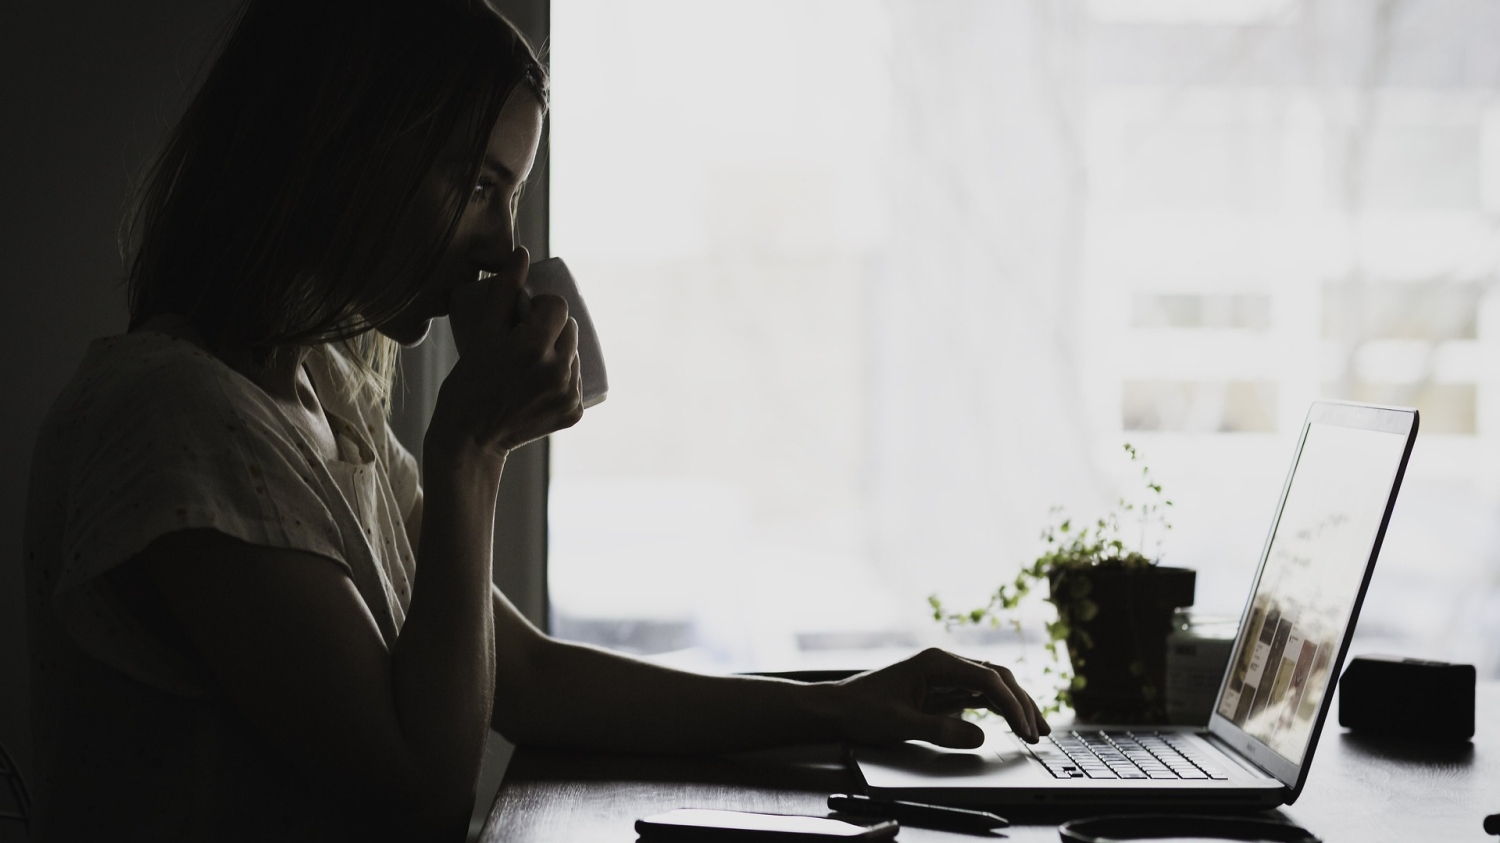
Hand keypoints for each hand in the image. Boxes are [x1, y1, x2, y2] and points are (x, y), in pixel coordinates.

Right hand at [428, 248, 582, 460]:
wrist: (470, 439)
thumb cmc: (467, 383)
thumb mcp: (482, 334)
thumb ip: (503, 292)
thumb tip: (522, 253)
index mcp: (534, 346)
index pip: (559, 306)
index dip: (542, 307)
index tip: (524, 318)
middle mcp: (558, 370)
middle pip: (570, 329)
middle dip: (551, 329)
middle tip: (524, 341)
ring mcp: (569, 394)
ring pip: (575, 355)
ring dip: (559, 353)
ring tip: (530, 364)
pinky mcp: (574, 413)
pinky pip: (576, 381)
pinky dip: (562, 379)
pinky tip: (539, 385)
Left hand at [828, 648, 1048, 748]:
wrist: (838, 708)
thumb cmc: (862, 710)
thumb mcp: (900, 724)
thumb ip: (940, 729)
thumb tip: (980, 736)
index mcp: (936, 662)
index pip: (987, 678)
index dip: (1011, 704)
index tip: (1025, 728)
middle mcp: (944, 663)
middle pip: (996, 677)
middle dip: (1021, 703)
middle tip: (1039, 732)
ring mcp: (945, 676)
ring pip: (992, 685)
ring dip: (1015, 705)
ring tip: (1036, 729)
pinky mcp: (942, 690)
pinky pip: (979, 696)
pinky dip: (999, 709)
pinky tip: (1013, 723)